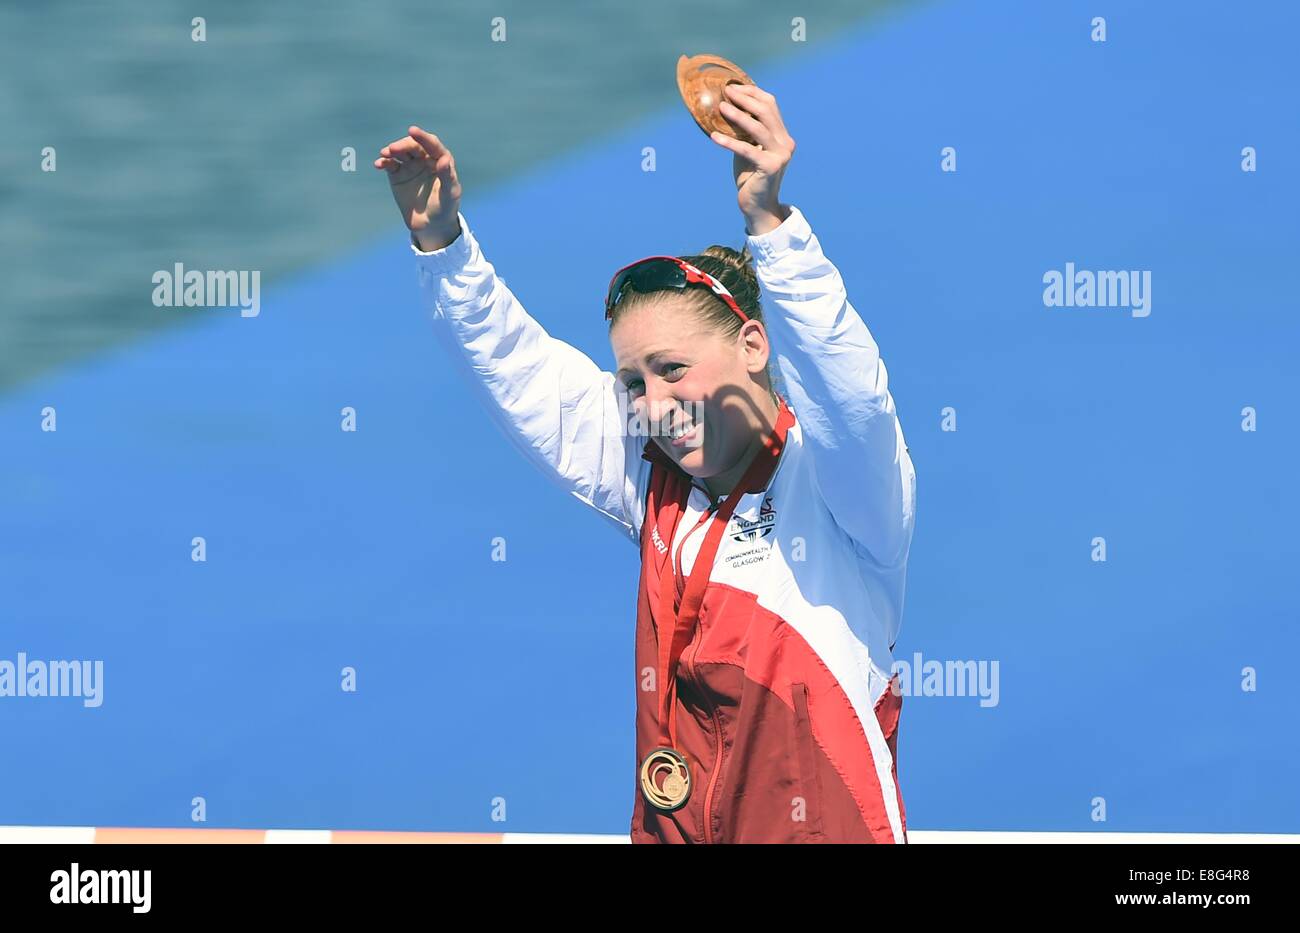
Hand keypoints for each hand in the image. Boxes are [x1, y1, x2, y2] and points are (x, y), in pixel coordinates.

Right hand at [374, 126, 462, 250]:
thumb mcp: (449, 194)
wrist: (431, 225)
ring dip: (392, 150)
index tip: (412, 131)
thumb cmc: (445, 208)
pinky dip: (384, 162)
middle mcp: (424, 159)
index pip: (432, 145)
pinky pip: (389, 165)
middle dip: (403, 145)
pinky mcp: (397, 175)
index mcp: (440, 160)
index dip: (423, 137)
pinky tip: (379, 164)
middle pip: (413, 146)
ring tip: (385, 153)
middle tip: (393, 149)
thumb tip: (443, 159)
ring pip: (400, 152)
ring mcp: (410, 166)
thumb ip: (447, 176)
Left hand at [707, 84, 795, 234]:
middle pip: (766, 111)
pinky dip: (729, 142)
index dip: (752, 93)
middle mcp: (785, 142)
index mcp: (782, 136)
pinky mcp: (770, 167)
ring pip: (758, 128)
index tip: (733, 86)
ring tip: (720, 106)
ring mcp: (780, 155)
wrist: (758, 206)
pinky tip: (713, 137)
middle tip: (726, 91)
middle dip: (745, 98)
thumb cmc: (750, 177)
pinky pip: (747, 149)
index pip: (770, 105)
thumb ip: (744, 131)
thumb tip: (724, 108)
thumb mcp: (748, 148)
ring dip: (738, 115)